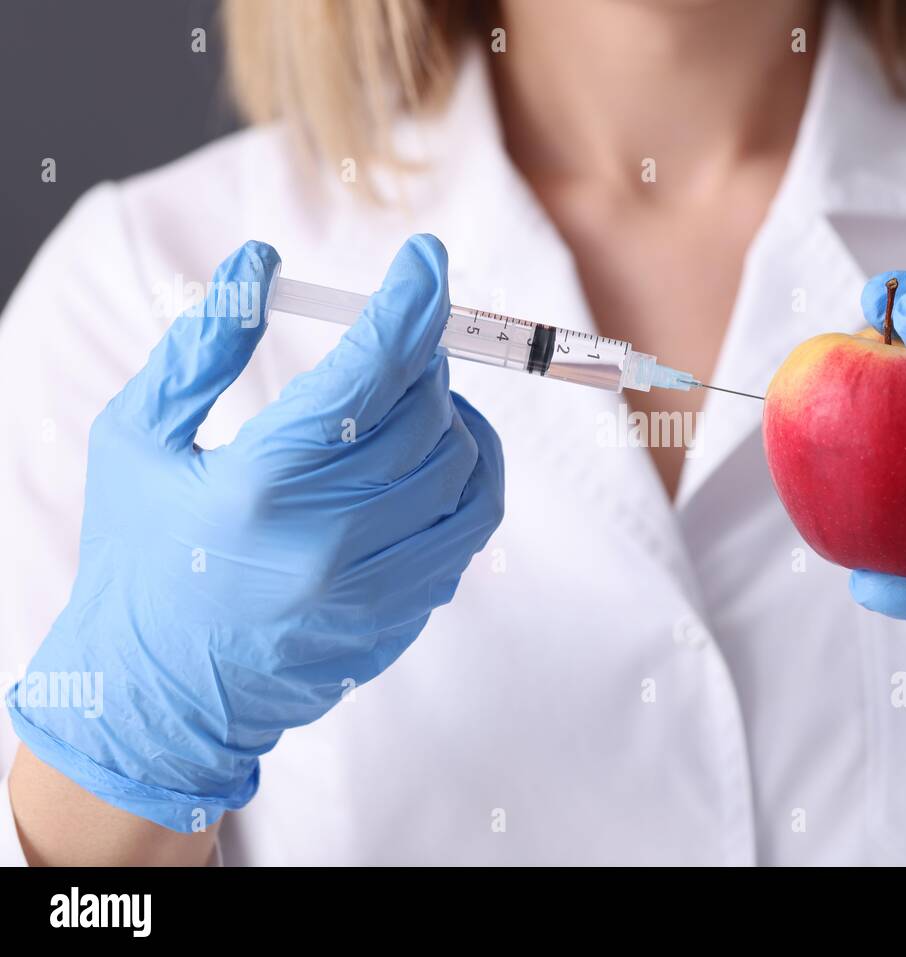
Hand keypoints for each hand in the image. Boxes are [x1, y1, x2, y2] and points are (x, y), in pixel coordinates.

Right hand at [6, 235, 503, 831]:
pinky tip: (435, 456)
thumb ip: (199, 350)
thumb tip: (259, 263)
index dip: (408, 303)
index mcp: (258, 485)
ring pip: (463, 468)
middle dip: (424, 355)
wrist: (157, 696)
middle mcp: (328, 539)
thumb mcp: (136, 442)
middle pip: (426, 415)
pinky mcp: (401, 615)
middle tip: (403, 336)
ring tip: (416, 394)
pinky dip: (468, 475)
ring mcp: (374, 586)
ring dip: (451, 412)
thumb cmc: (138, 557)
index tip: (426, 257)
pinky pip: (470, 526)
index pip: (367, 373)